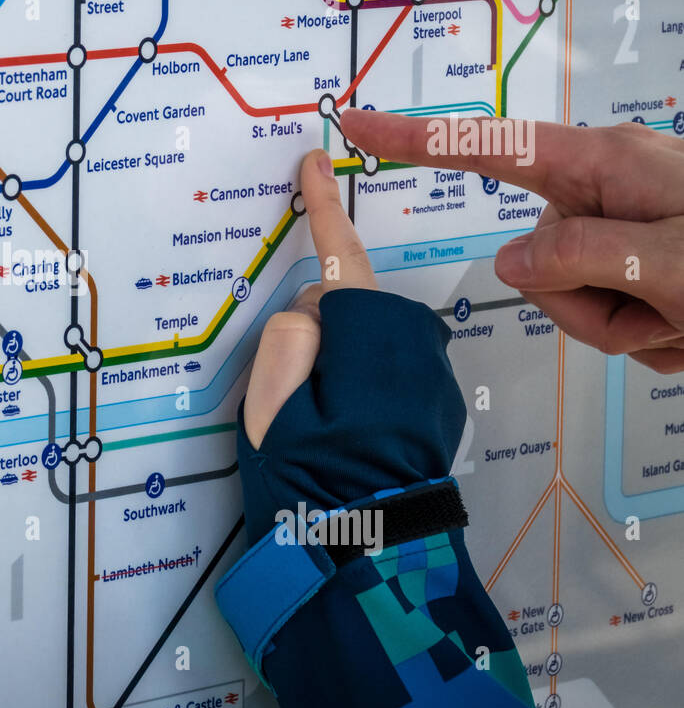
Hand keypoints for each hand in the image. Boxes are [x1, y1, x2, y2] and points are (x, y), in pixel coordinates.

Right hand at [239, 149, 464, 530]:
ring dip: (338, 362)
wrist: (371, 550)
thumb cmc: (314, 476)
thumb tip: (313, 312)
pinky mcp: (435, 405)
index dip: (321, 205)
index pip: (339, 252)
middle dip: (316, 329)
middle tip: (292, 395)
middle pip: (349, 303)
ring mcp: (429, 375)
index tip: (314, 158)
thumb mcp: (271, 402)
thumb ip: (290, 333)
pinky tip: (346, 431)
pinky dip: (360, 384)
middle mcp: (410, 342)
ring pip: (366, 340)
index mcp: (368, 332)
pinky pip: (385, 370)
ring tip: (318, 423)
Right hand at [340, 109, 683, 372]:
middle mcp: (605, 185)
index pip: (487, 147)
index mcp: (605, 163)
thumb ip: (579, 257)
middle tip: (658, 312)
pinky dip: (641, 327)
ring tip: (675, 315)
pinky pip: (603, 307)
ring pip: (566, 293)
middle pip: (533, 257)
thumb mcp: (669, 263)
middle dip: (583, 305)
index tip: (356, 125)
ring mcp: (621, 221)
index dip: (414, 139)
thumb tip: (508, 262)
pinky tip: (682, 319)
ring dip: (617, 323)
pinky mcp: (636, 254)